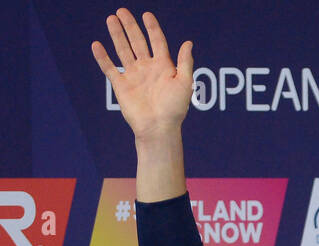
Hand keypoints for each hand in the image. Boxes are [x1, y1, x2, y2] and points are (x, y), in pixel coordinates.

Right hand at [91, 9, 191, 141]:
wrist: (158, 128)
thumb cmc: (175, 109)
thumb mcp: (184, 84)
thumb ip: (185, 63)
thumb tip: (188, 43)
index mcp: (164, 66)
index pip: (157, 42)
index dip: (152, 28)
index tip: (146, 15)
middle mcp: (148, 68)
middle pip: (137, 42)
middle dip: (130, 26)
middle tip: (122, 11)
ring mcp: (134, 76)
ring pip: (123, 50)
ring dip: (117, 35)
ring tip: (110, 19)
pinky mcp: (121, 85)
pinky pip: (110, 68)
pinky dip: (102, 57)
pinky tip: (96, 44)